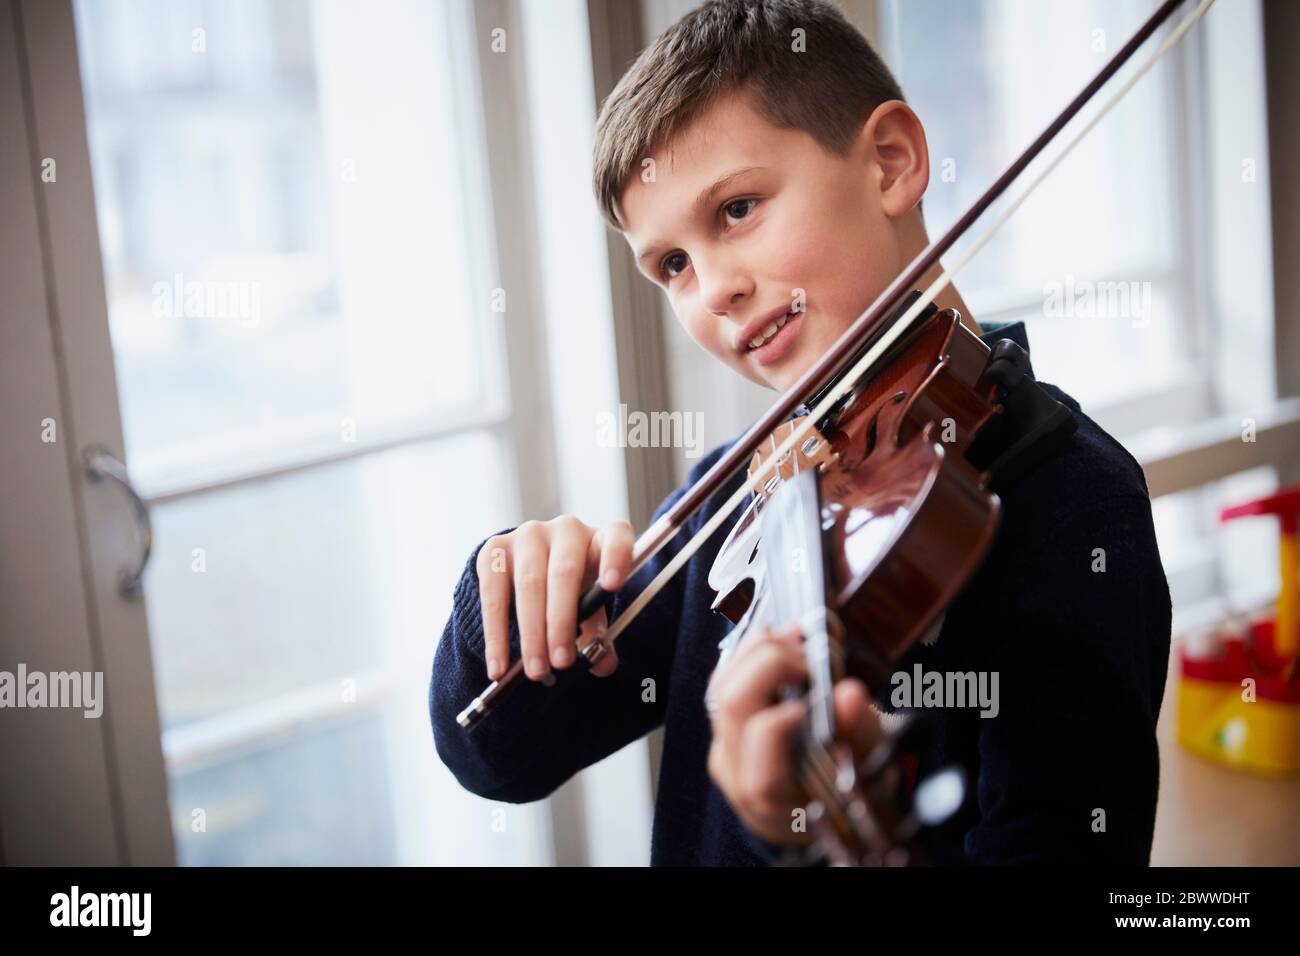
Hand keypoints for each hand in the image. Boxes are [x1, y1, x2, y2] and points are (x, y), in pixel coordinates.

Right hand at [476, 517, 633, 681]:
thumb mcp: (591, 607)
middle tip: (561, 663)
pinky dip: (496, 636)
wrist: (527, 568)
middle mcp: (566, 530)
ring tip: (536, 671)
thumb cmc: (573, 590)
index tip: (613, 585)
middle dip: (561, 622)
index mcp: (601, 539)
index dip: (616, 557)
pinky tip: (499, 666)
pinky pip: (494, 595)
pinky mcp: (495, 549)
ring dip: (532, 634)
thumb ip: (599, 635)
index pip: (617, 536)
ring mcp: (528, 535)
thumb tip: (603, 664)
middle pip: (565, 572)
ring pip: (529, 585)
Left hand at [706, 626, 883, 845]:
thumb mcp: (869, 763)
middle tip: (812, 656)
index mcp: (773, 803)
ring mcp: (725, 746)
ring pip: (721, 684)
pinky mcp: (724, 724)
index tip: (816, 700)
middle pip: (733, 706)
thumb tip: (849, 695)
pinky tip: (784, 645)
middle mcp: (738, 774)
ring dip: (759, 650)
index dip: (781, 725)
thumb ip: (858, 733)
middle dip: (773, 664)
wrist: (824, 796)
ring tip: (799, 639)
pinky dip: (753, 654)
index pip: (760, 770)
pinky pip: (724, 681)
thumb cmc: (850, 782)